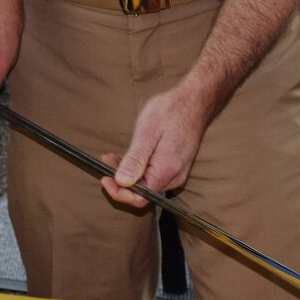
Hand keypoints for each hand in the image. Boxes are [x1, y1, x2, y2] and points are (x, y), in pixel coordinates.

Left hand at [100, 84, 214, 207]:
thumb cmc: (171, 112)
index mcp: (166, 171)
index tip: (105, 177)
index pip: (140, 197)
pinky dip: (137, 169)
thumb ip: (135, 159)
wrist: (194, 102)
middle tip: (106, 162)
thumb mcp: (147, 132)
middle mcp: (173, 177)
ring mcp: (175, 173)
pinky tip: (126, 156)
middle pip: (142, 193)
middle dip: (120, 182)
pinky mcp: (173, 167)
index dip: (119, 192)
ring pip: (146, 184)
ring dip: (127, 175)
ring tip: (112, 157)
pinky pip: (152, 176)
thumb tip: (122, 182)